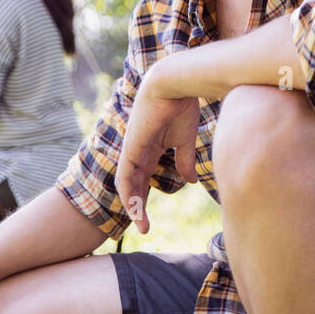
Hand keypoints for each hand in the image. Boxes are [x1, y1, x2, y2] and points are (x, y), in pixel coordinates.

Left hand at [115, 67, 201, 233]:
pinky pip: (125, 177)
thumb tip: (189, 181)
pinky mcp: (131, 149)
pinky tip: (135, 208)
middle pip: (134, 185)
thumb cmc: (181, 106)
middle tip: (145, 228)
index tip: (152, 216)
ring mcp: (133, 150)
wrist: (175, 85)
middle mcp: (139, 152)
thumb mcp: (185, 141)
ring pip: (127, 185)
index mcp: (151, 149)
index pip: (144, 179)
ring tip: (142, 225)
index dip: (145, 198)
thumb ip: (185, 161)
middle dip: (138, 207)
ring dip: (133, 206)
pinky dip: (128, 193)